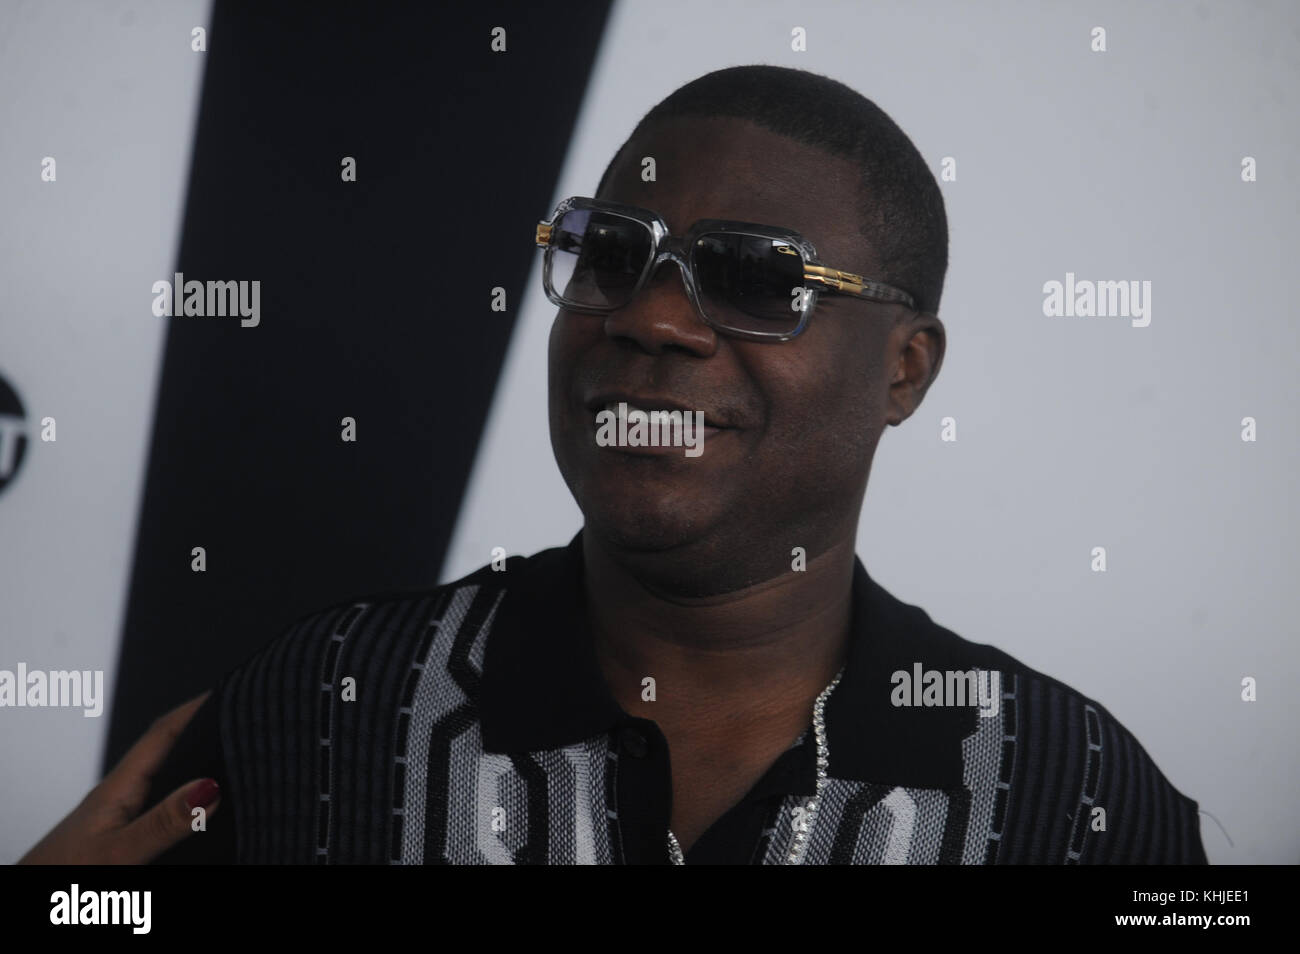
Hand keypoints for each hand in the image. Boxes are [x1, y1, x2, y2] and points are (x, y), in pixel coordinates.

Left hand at [18, 691, 220, 863]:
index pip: (163, 734)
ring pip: (163, 780)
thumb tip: (209, 787)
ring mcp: (116, 819)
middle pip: (166, 751)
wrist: (22, 904)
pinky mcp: (116, 840)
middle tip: (236, 712)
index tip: (230, 688)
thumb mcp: (117, 851)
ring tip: (227, 749)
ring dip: (193, 762)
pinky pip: (159, 806)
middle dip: (201, 728)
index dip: (198, 707)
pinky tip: (194, 806)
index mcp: (116, 790)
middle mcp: (117, 799)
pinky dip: (183, 797)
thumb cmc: (58, 877)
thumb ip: (163, 822)